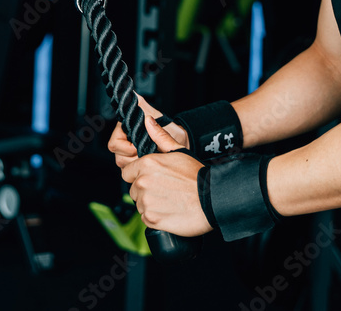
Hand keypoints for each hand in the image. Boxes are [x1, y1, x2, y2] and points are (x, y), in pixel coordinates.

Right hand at [108, 95, 187, 169]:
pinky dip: (144, 169)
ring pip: (125, 167)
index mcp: (126, 131)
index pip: (114, 144)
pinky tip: (153, 163)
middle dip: (134, 157)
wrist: (183, 143)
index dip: (126, 148)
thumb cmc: (171, 129)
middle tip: (148, 152)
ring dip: (139, 163)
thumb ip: (143, 106)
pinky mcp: (140, 165)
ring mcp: (132, 156)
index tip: (137, 146)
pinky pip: (134, 172)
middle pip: (118, 158)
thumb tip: (131, 94)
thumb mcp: (157, 117)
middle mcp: (127, 144)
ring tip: (152, 156)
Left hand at [121, 115, 211, 236]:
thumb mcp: (179, 151)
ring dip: (151, 204)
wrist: (212, 200)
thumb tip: (147, 121)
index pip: (128, 172)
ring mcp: (146, 202)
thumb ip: (160, 136)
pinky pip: (145, 218)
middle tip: (165, 190)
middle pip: (134, 189)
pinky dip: (155, 217)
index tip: (154, 178)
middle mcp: (143, 182)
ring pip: (139, 204)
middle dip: (145, 190)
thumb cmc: (197, 176)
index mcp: (147, 164)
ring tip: (169, 200)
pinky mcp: (151, 219)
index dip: (140, 175)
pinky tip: (169, 211)